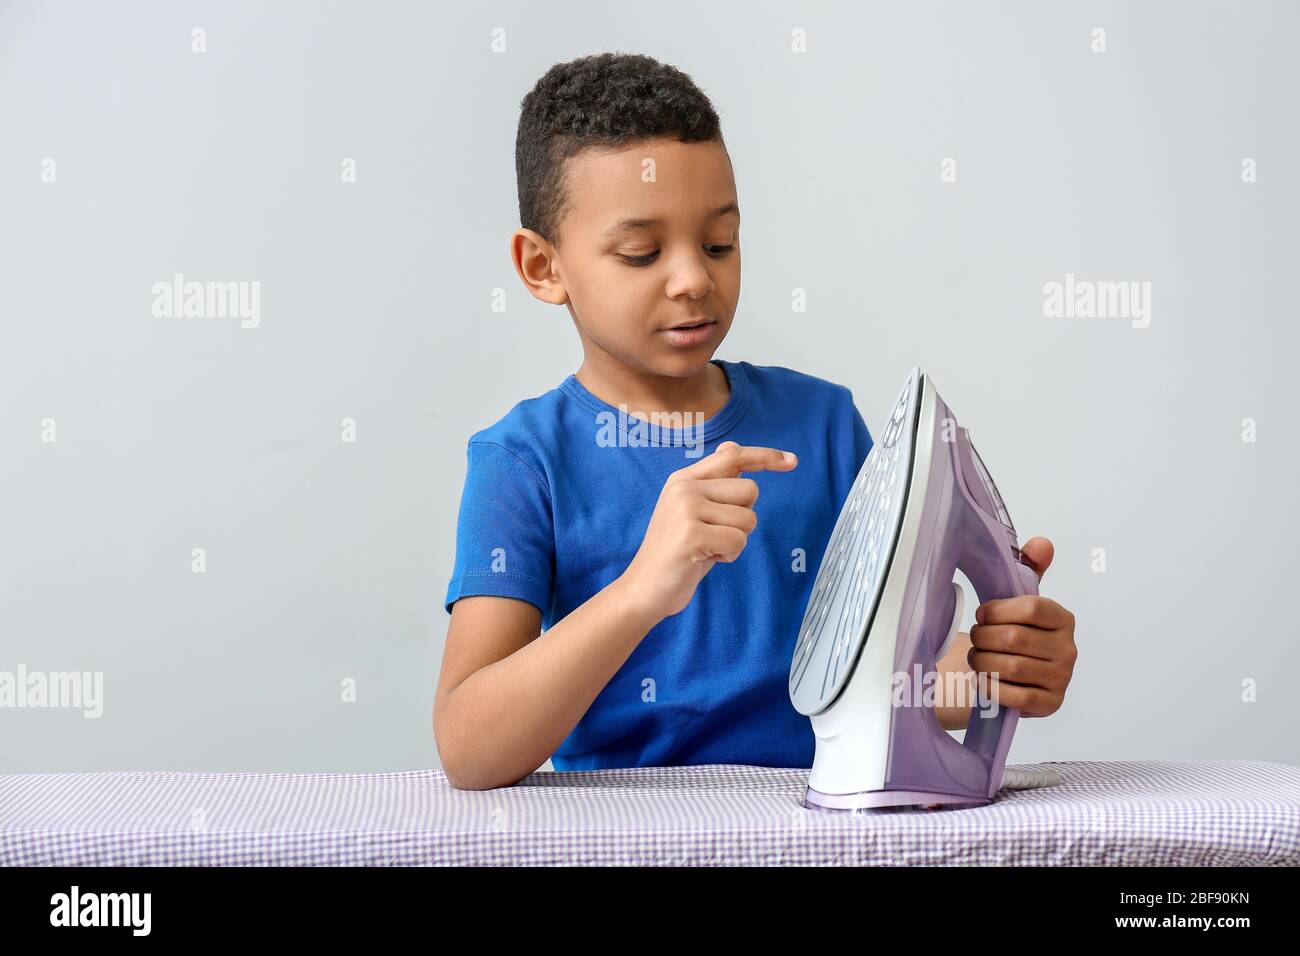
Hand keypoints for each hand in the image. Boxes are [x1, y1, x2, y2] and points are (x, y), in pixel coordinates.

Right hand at [620, 441, 798, 618]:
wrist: (645, 587)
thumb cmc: (677, 552)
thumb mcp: (693, 510)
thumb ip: (714, 482)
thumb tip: (733, 448)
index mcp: (684, 479)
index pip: (733, 456)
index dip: (765, 456)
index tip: (791, 461)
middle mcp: (684, 488)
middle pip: (750, 490)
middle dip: (743, 518)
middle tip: (713, 534)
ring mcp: (686, 509)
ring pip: (748, 518)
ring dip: (736, 539)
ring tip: (708, 547)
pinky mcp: (692, 534)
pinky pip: (739, 540)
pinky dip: (730, 555)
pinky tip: (707, 558)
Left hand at [969, 537, 1076, 717]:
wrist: (1013, 676)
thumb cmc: (1014, 632)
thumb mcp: (1020, 600)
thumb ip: (1029, 567)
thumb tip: (1042, 543)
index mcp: (1063, 619)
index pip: (1031, 608)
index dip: (998, 610)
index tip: (982, 614)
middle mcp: (1068, 649)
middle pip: (1015, 639)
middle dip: (984, 638)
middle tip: (975, 639)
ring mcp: (1061, 678)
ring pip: (1010, 667)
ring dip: (983, 662)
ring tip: (977, 658)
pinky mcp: (1050, 704)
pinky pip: (1015, 696)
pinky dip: (991, 687)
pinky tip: (983, 680)